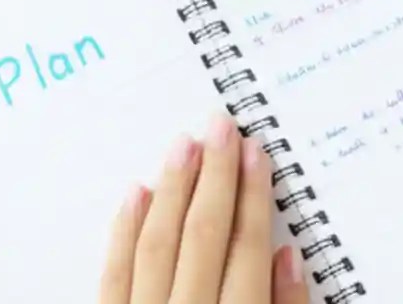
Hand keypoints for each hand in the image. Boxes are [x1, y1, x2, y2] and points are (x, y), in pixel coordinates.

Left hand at [99, 113, 307, 303]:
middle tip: (220, 128)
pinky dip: (125, 231)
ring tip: (184, 145)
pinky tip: (137, 194)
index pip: (247, 247)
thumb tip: (288, 258)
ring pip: (157, 244)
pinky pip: (114, 274)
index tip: (253, 153)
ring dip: (172, 189)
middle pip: (203, 234)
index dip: (252, 195)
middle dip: (214, 175)